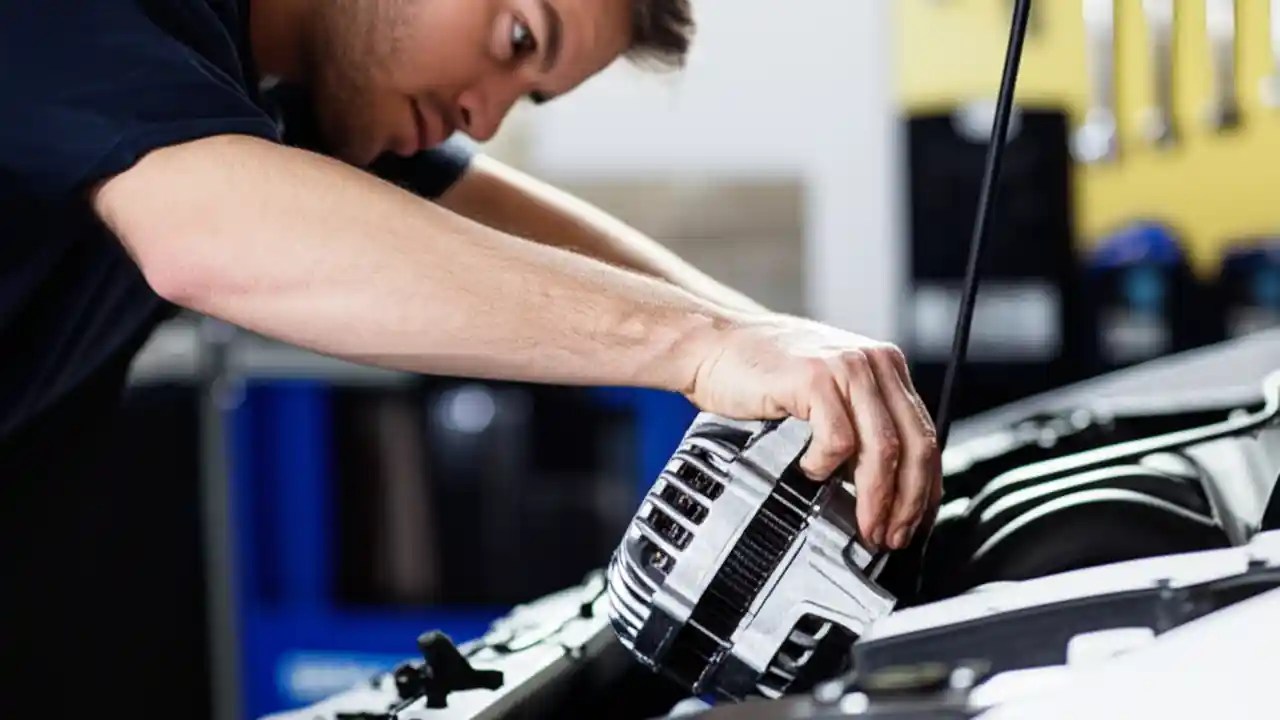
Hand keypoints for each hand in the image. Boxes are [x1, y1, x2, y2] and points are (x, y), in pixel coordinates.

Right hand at [684, 314, 941, 549]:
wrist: (712, 343)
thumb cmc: (760, 372)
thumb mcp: (826, 391)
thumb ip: (858, 422)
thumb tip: (882, 487)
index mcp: (883, 366)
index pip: (924, 436)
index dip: (924, 488)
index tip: (913, 523)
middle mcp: (872, 362)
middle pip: (913, 445)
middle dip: (907, 502)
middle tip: (891, 537)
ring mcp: (845, 367)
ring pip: (882, 448)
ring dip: (876, 498)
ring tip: (864, 524)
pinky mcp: (813, 378)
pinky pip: (837, 439)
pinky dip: (826, 466)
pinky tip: (809, 471)